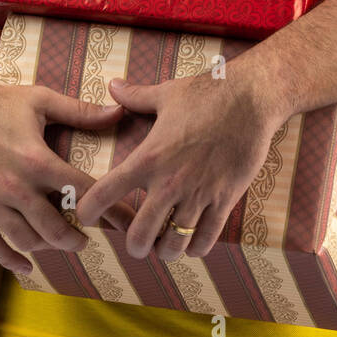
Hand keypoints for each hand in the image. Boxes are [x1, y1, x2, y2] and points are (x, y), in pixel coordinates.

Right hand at [0, 71, 136, 273]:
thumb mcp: (41, 100)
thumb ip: (81, 111)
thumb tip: (118, 114)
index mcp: (36, 160)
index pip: (82, 192)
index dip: (108, 210)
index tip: (125, 224)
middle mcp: (13, 186)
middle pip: (54, 228)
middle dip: (76, 238)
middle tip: (86, 238)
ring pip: (25, 240)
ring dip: (48, 247)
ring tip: (60, 242)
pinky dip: (9, 260)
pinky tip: (26, 266)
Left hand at [74, 60, 284, 263]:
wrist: (251, 98)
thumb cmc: (207, 93)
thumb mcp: (166, 93)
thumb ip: (135, 97)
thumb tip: (112, 85)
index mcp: (148, 157)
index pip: (104, 194)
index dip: (88, 211)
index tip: (86, 216)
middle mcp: (169, 182)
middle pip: (139, 236)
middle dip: (134, 246)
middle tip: (136, 243)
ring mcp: (198, 194)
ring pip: (174, 244)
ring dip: (166, 251)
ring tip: (164, 247)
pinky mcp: (225, 199)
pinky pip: (206, 239)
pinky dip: (195, 248)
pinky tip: (192, 243)